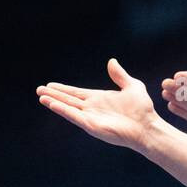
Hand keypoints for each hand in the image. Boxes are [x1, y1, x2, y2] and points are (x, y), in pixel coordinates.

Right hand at [38, 59, 162, 151]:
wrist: (147, 125)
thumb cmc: (142, 109)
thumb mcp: (132, 86)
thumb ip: (119, 75)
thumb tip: (111, 61)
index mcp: (99, 98)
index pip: (76, 93)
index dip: (63, 89)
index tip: (50, 84)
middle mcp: (92, 108)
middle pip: (68, 99)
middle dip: (54, 94)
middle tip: (39, 89)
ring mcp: (91, 117)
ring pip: (68, 108)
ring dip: (54, 102)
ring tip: (41, 96)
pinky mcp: (92, 125)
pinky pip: (74, 116)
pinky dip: (63, 110)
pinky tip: (52, 104)